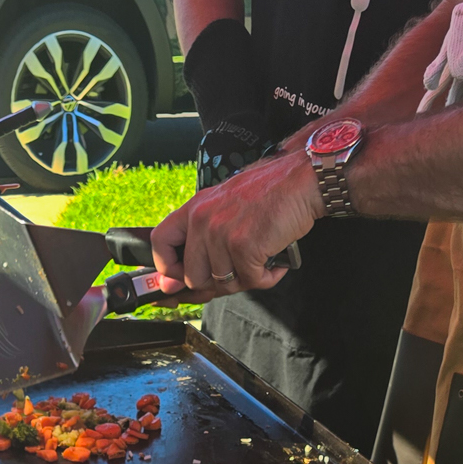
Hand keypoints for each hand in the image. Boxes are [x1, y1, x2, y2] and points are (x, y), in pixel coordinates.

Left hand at [151, 150, 324, 298]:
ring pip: (223, 284)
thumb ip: (201, 240)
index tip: (179, 280)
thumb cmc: (269, 194)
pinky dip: (267, 277)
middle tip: (239, 268)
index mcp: (195, 208)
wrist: (301, 179)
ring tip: (261, 257)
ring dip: (246, 278)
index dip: (167, 269)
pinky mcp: (245, 247)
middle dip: (217, 282)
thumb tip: (173, 283)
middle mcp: (203, 220)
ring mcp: (222, 234)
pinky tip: (275, 260)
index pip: (161, 243)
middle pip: (193, 277)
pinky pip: (251, 282)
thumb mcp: (225, 207)